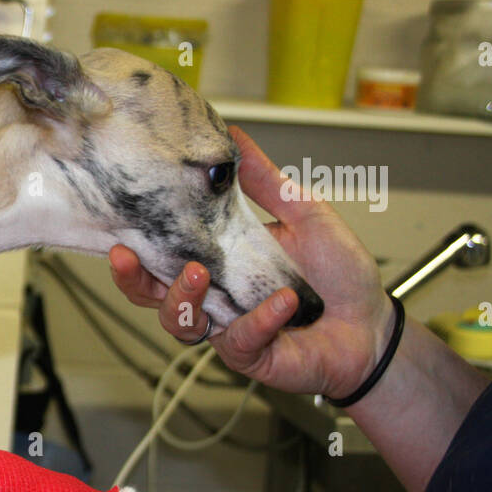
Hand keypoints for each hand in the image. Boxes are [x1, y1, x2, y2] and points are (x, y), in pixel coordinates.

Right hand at [108, 127, 392, 398]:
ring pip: (179, 323)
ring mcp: (227, 328)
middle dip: (132, 278)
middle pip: (151, 295)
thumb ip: (265, 181)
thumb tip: (235, 136)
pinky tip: (282, 302)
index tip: (118, 227)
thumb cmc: (339, 275)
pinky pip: (238, 340)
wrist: (373, 324)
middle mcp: (214, 296)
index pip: (160, 255)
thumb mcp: (303, 213)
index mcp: (217, 260)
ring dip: (181, 298)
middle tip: (129, 256)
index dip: (134, 247)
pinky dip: (259, 319)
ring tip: (201, 273)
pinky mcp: (250, 355)